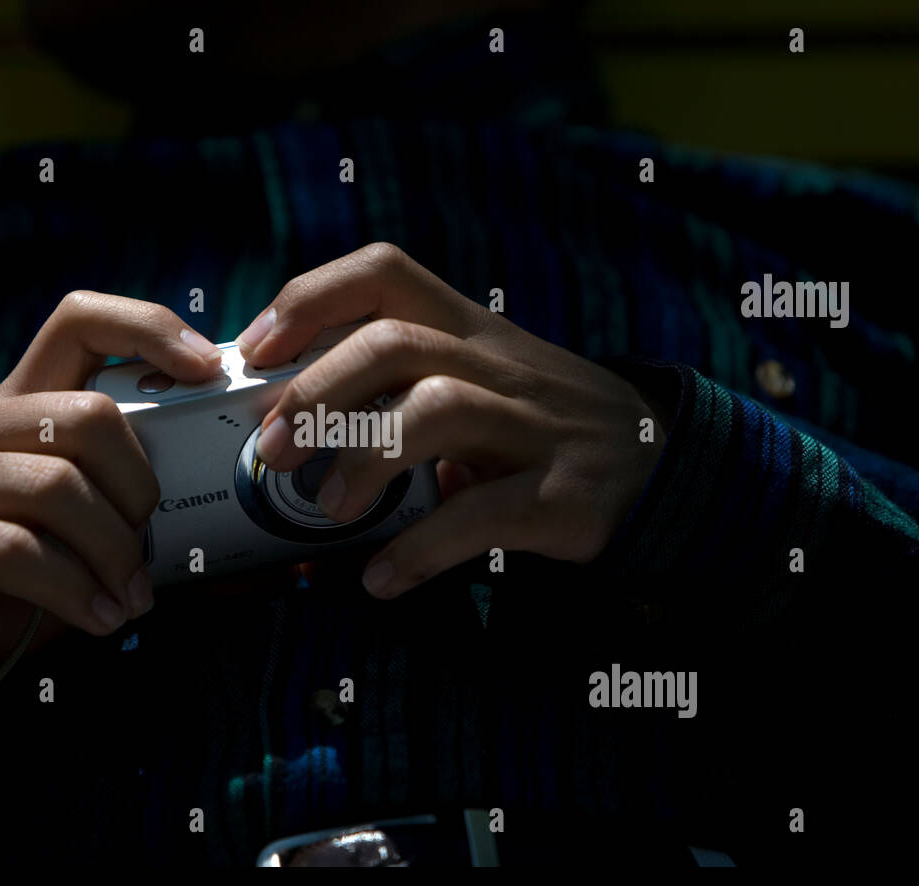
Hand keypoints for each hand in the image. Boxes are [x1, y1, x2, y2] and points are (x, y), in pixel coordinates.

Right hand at [0, 292, 223, 684]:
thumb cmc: (11, 584)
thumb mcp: (82, 540)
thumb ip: (140, 519)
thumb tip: (255, 549)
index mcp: (24, 407)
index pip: (80, 322)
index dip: (148, 328)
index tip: (208, 366)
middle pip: (88, 414)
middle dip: (140, 489)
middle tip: (145, 551)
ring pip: (58, 484)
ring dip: (113, 553)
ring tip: (128, 600)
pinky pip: (17, 550)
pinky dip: (75, 591)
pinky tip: (98, 619)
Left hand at [238, 242, 667, 598]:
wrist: (664, 463)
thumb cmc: (542, 423)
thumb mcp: (483, 378)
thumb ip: (405, 381)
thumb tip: (295, 420)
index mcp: (470, 330)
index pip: (384, 274)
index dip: (308, 300)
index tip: (254, 349)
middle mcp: (499, 365)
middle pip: (394, 343)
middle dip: (317, 393)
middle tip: (275, 451)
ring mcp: (534, 427)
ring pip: (437, 409)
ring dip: (364, 459)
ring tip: (329, 508)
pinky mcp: (561, 495)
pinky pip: (480, 515)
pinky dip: (419, 549)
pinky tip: (383, 577)